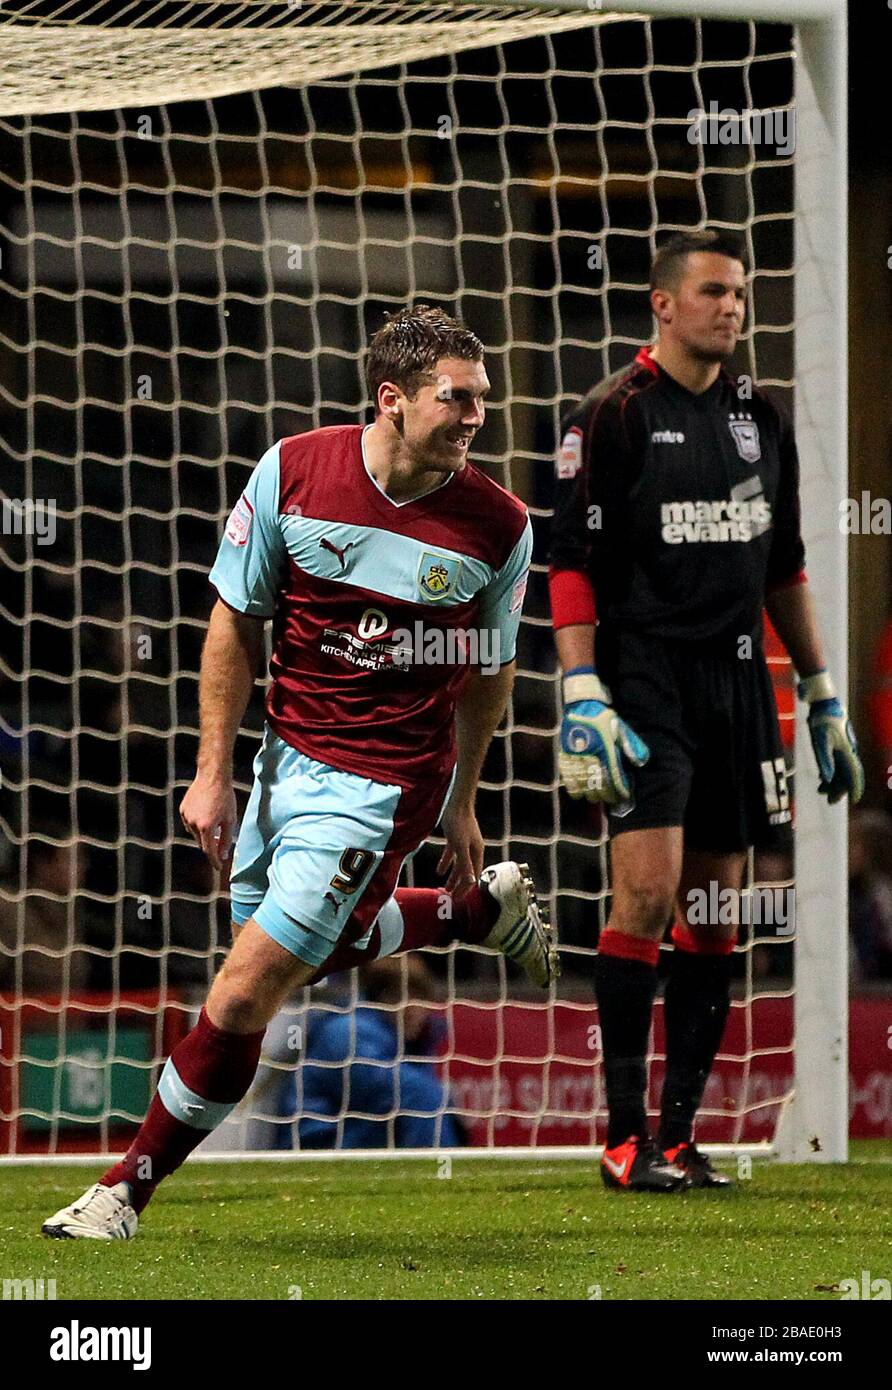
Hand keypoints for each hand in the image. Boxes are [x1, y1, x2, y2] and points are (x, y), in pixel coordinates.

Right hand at [180, 770, 236, 868]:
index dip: (214, 861)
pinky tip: (205, 813)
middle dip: (211, 844)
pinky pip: (190, 823)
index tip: (218, 868)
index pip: (209, 851)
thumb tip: (222, 855)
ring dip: (204, 832)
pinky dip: (197, 823)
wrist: (212, 776)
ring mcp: (186, 816)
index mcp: (206, 827)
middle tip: (220, 836)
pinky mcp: (182, 810)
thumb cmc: (225, 797)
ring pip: (195, 833)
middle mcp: (193, 824)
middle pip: (202, 842)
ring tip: (214, 819)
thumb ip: (226, 840)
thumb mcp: (230, 820)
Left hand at [437, 800, 483, 900]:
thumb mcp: (460, 845)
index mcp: (477, 853)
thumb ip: (465, 864)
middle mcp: (473, 850)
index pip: (473, 876)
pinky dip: (446, 864)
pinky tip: (439, 871)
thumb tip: (471, 881)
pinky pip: (452, 855)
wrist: (456, 803)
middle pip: (467, 872)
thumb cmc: (459, 822)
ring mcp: (464, 844)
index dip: (466, 889)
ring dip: (453, 877)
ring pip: (459, 866)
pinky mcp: (456, 838)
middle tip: (451, 898)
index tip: (458, 900)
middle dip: (460, 886)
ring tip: (446, 889)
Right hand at [558, 669, 648, 808]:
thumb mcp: (621, 727)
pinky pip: (566, 773)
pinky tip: (576, 794)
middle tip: (608, 800)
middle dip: (604, 793)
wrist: (581, 704)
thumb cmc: (603, 717)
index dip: (618, 787)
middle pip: (597, 780)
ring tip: (593, 800)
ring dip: (588, 792)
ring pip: (581, 780)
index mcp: (606, 747)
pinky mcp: (564, 753)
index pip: (613, 773)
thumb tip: (640, 761)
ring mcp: (576, 754)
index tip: (621, 796)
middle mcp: (591, 752)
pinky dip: (571, 786)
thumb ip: (630, 744)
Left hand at [799, 677, 863, 804]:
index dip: (854, 788)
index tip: (853, 801)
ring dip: (833, 782)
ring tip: (821, 791)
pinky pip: (836, 762)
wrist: (822, 701)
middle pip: (847, 775)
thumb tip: (828, 779)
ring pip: (841, 769)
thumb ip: (824, 761)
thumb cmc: (821, 719)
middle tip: (829, 801)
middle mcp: (848, 750)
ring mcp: (843, 747)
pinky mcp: (836, 743)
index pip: (854, 774)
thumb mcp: (819, 741)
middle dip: (840, 789)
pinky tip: (822, 778)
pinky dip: (830, 772)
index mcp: (846, 750)